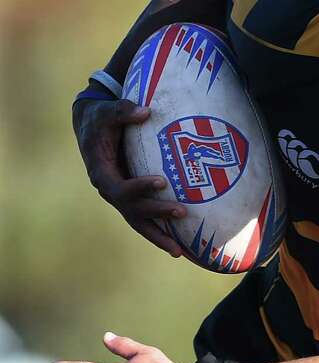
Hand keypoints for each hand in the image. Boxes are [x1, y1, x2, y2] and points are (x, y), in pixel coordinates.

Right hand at [73, 96, 185, 255]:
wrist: (93, 127)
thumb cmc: (101, 118)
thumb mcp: (106, 112)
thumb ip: (123, 111)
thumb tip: (145, 111)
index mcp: (101, 173)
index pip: (119, 187)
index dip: (138, 187)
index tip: (161, 182)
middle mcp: (110, 190)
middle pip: (132, 210)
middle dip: (156, 212)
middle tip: (181, 212)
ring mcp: (121, 199)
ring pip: (139, 223)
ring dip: (159, 237)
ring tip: (180, 251)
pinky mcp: (131, 201)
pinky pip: (146, 221)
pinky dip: (161, 234)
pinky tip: (181, 248)